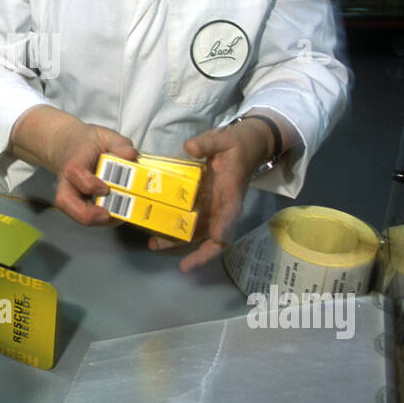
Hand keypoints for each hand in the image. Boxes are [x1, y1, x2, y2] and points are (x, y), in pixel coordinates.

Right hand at [10, 106, 137, 225]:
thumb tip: (131, 156)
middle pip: (67, 203)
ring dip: (99, 221)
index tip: (106, 188)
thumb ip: (120, 144)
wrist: (68, 146)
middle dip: (90, 214)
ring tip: (121, 217)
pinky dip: (103, 220)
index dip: (91, 184)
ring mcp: (69, 195)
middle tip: (112, 214)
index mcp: (73, 163)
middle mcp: (67, 182)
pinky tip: (119, 215)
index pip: (77, 176)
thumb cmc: (87, 143)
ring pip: (76, 215)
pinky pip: (86, 217)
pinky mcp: (76, 205)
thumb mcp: (105, 136)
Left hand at [150, 119, 273, 272]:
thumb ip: (207, 143)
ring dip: (181, 243)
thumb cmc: (237, 144)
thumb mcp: (224, 138)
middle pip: (215, 235)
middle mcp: (223, 205)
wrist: (247, 145)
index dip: (225, 227)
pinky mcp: (205, 204)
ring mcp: (213, 207)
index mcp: (231, 191)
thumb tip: (190, 148)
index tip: (218, 239)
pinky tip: (157, 231)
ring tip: (156, 245)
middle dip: (199, 252)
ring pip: (199, 232)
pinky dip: (176, 229)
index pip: (230, 213)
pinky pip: (191, 221)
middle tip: (182, 264)